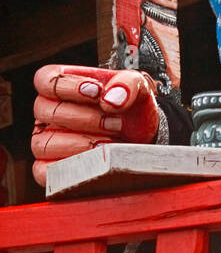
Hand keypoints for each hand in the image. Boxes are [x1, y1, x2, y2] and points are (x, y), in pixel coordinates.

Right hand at [31, 66, 160, 186]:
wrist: (145, 140)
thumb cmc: (132, 111)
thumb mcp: (138, 88)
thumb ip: (127, 84)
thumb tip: (111, 100)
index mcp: (61, 86)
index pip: (46, 80)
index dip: (68, 86)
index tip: (97, 92)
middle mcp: (48, 113)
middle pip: (45, 110)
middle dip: (86, 118)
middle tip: (116, 122)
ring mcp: (46, 141)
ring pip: (44, 142)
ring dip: (81, 143)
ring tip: (111, 142)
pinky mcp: (51, 169)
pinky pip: (45, 172)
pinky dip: (70, 168)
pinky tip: (96, 161)